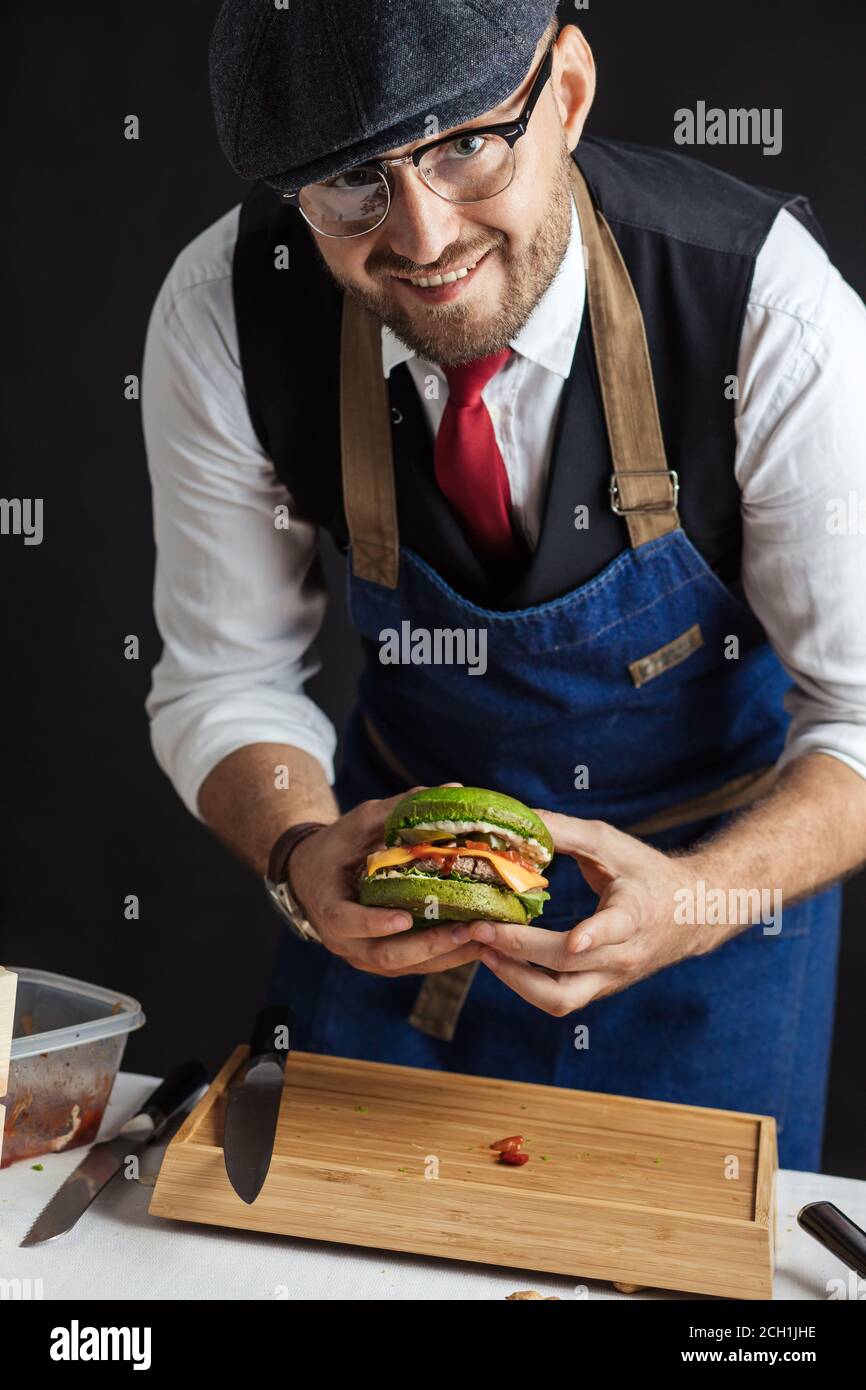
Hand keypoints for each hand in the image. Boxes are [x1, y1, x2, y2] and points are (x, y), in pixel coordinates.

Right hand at [287, 786, 482, 977]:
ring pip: (406, 966)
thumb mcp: (359, 823)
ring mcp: (363, 955)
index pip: (346, 921)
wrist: (312, 876)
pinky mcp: (382, 960)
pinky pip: (414, 966)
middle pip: (386, 954)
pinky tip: (477, 945)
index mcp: (329, 906)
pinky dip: (445, 958)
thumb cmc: (336, 846)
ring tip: (483, 941)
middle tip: (466, 930)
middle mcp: (344, 940)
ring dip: (445, 956)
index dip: (374, 923)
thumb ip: (398, 809)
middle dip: (429, 945)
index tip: (404, 917)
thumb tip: (453, 789)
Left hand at [456, 813, 709, 1015]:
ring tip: (484, 950)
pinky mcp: (598, 989)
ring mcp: (611, 978)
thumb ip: (565, 831)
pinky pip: (558, 998)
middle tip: (481, 928)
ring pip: (561, 997)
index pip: (618, 928)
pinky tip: (499, 958)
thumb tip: (518, 821)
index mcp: (636, 911)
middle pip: (569, 965)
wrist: (691, 914)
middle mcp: (624, 953)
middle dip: (520, 949)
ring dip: (517, 980)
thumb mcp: (610, 843)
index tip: (575, 940)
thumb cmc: (646, 872)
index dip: (595, 935)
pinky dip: (524, 983)